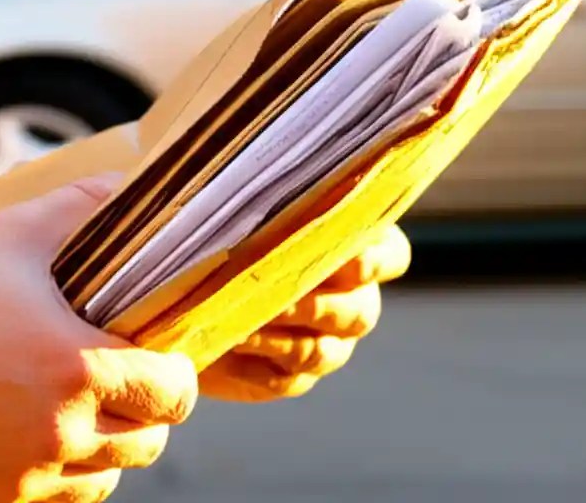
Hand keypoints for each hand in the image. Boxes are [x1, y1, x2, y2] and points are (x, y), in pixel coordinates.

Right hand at [0, 174, 198, 502]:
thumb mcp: (9, 237)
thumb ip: (79, 207)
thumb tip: (126, 183)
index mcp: (76, 368)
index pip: (174, 392)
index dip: (177, 374)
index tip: (161, 359)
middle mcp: (55, 432)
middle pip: (149, 442)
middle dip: (148, 412)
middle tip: (127, 385)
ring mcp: (19, 478)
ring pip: (104, 481)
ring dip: (106, 450)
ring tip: (85, 414)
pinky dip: (60, 480)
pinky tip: (43, 444)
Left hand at [199, 225, 409, 401]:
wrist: (192, 281)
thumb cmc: (234, 230)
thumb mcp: (257, 212)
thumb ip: (283, 211)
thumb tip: (289, 205)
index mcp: (361, 249)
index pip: (392, 257)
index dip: (377, 261)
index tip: (347, 259)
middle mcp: (355, 300)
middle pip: (360, 312)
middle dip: (318, 307)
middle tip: (276, 299)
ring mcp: (330, 344)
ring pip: (323, 352)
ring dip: (282, 340)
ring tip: (242, 327)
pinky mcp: (294, 376)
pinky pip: (288, 379)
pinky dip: (258, 365)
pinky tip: (231, 345)